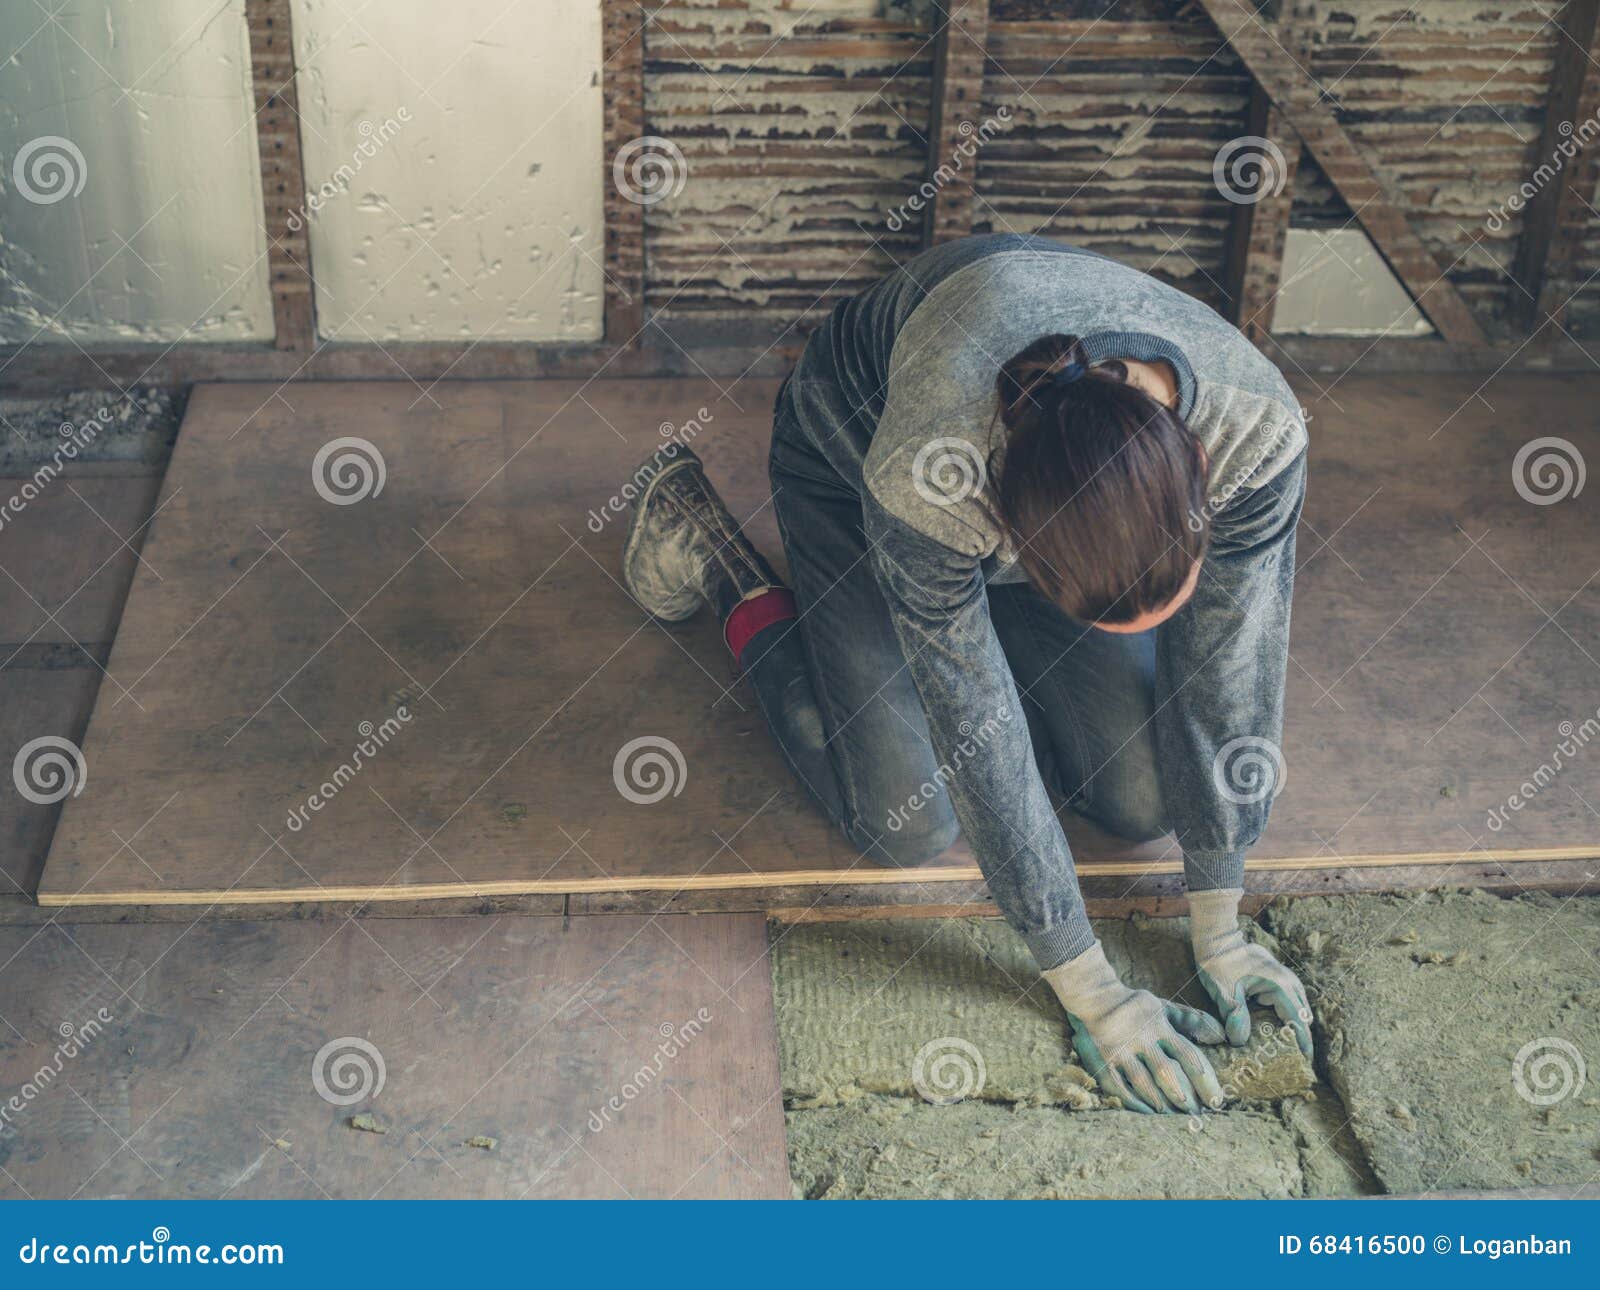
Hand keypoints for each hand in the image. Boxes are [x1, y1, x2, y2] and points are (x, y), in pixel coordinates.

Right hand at [1044, 941, 1226, 1114]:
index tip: (1216, 1100)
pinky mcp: (1104, 1058)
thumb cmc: (1136, 1007)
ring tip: (1173, 1116)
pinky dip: (1133, 1101)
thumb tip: (1221, 1035)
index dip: (1204, 1078)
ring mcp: (1121, 1049)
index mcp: (1160, 1025)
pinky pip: (1118, 1084)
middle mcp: (1142, 1038)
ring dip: (1159, 1101)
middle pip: (1166, 1071)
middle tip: (1195, 1115)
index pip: (1187, 1054)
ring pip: (1143, 1081)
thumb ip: (1191, 1020)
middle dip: (1182, 1095)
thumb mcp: (1164, 1007)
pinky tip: (1146, 1112)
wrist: (1096, 997)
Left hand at [1188, 887, 1313, 1057]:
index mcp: (1280, 987)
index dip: (1303, 1044)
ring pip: (1298, 1010)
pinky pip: (1289, 1003)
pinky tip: (1274, 1031)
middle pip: (1303, 1018)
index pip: (1298, 1022)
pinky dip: (1285, 1017)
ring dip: (1293, 1028)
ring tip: (1284, 1050)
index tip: (1305, 1064)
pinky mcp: (1279, 980)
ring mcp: (1287, 980)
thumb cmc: (1220, 964)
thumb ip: (1235, 1016)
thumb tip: (1241, 1042)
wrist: (1218, 939)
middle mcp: (1289, 983)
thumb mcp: (1224, 991)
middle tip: (1292, 1061)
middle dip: (1300, 1039)